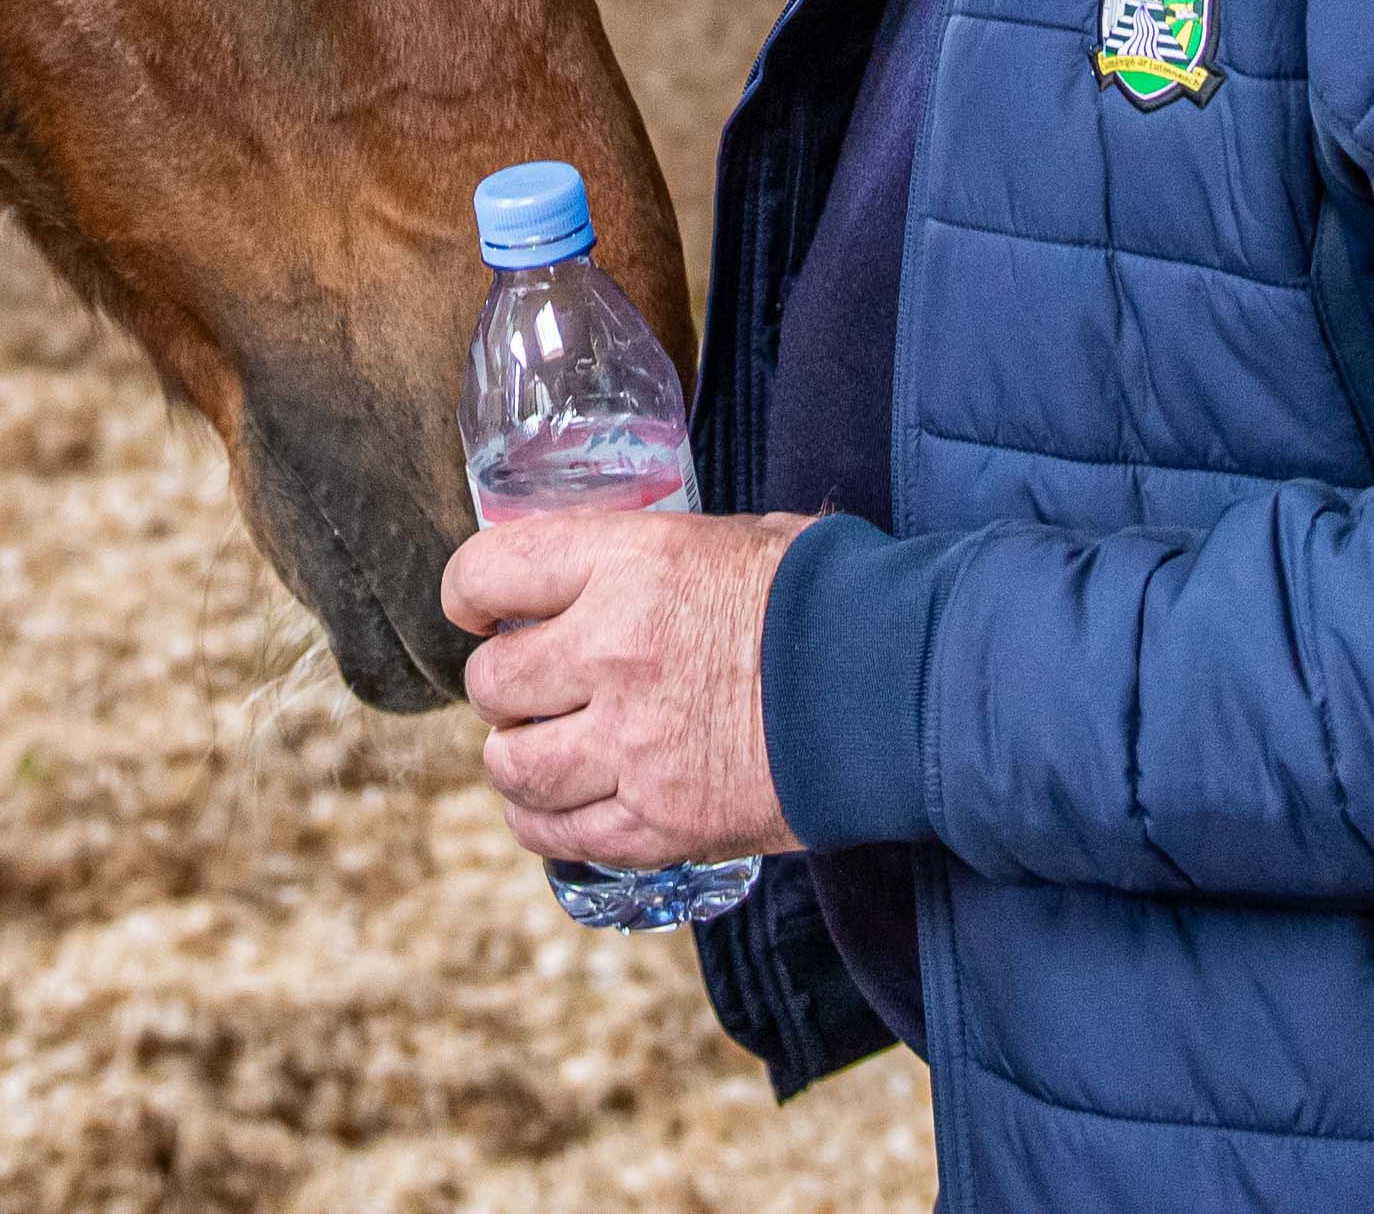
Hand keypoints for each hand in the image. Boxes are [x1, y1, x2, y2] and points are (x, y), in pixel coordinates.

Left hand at [443, 506, 808, 871]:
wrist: (904, 688)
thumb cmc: (825, 600)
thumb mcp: (727, 539)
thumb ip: (645, 559)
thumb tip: (597, 570)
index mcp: (626, 565)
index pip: (486, 573)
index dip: (469, 595)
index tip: (480, 610)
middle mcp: (613, 652)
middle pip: (492, 680)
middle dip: (504, 685)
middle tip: (532, 688)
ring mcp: (634, 745)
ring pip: (512, 765)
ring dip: (515, 757)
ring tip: (539, 750)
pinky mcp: (663, 823)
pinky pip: (560, 834)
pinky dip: (544, 823)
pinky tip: (557, 808)